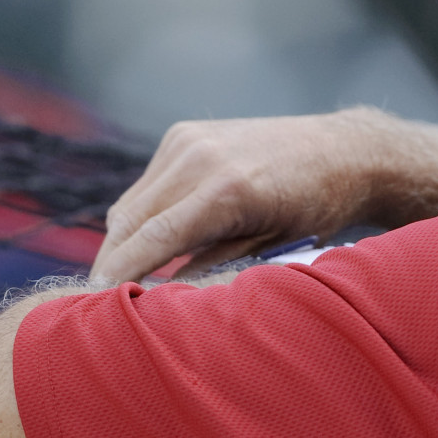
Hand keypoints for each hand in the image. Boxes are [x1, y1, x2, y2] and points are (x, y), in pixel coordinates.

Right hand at [91, 107, 437, 285]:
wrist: (342, 152)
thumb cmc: (317, 210)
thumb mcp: (270, 251)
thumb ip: (213, 267)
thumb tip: (160, 290)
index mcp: (227, 189)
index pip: (152, 239)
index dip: (119, 274)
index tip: (95, 304)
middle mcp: (200, 156)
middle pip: (129, 220)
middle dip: (110, 262)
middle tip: (97, 302)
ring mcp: (188, 139)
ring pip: (132, 202)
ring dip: (123, 240)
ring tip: (120, 279)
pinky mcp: (183, 133)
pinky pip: (148, 183)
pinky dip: (143, 214)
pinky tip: (151, 241)